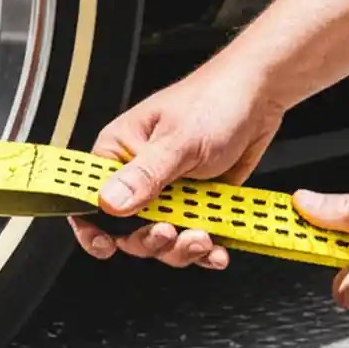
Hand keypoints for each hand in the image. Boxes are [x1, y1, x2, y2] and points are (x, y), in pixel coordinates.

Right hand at [69, 68, 286, 269]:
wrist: (259, 96)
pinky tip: (217, 250)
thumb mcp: (179, 140)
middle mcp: (140, 176)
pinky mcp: (195, 204)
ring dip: (181, 248)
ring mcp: (169, 193)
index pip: (88, 197)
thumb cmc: (215, 100)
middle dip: (150, 240)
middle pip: (127, 229)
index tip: (106, 245)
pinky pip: (192, 238)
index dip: (91, 226)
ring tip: (203, 238)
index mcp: (120, 153)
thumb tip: (109, 202)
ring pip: (162, 240)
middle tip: (170, 232)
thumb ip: (146, 175)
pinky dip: (206, 251)